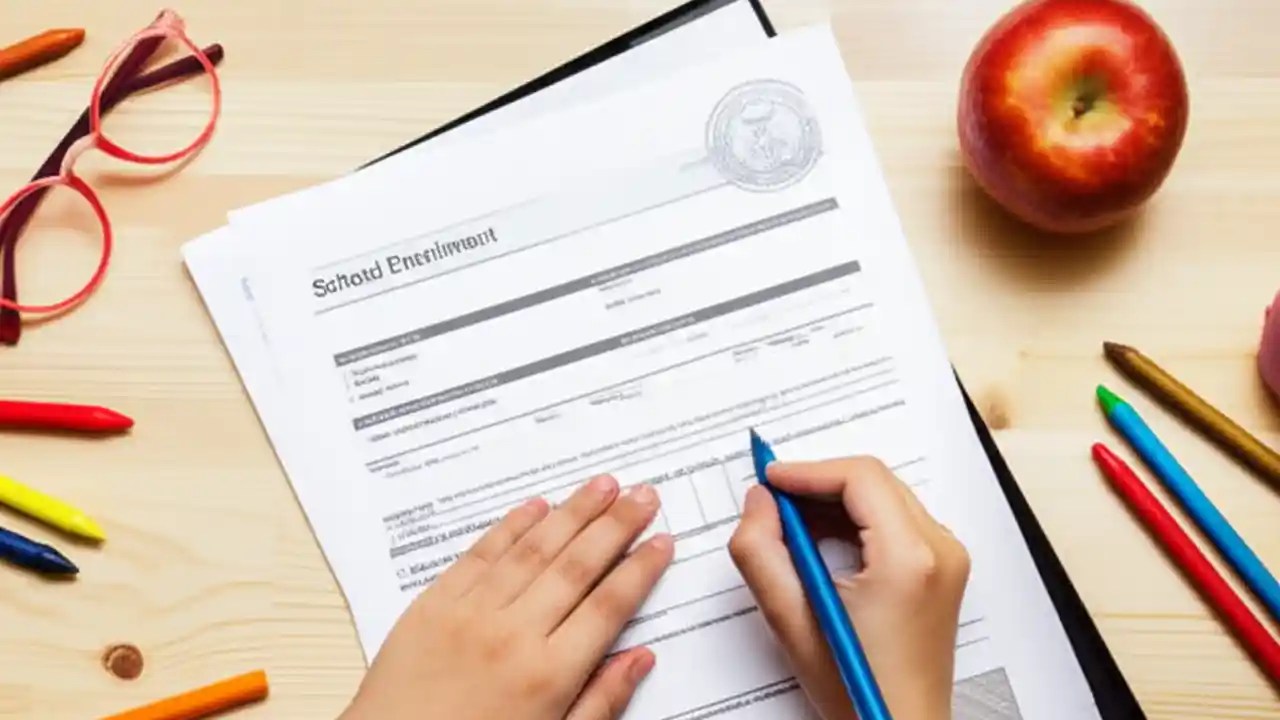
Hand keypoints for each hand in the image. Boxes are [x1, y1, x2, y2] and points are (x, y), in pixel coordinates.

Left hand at [340, 475, 674, 719]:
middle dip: (616, 526)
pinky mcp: (433, 605)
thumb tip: (640, 659)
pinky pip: (479, 554)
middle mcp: (513, 635)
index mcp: (549, 675)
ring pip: (533, 549)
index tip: (662, 541)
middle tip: (644, 495)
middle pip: (577, 566)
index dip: (640, 569)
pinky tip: (536, 507)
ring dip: (573, 512)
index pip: (609, 606)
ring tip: (603, 485)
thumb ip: (600, 702)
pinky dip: (511, 526)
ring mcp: (470, 614)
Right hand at [728, 457, 969, 719]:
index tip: (770, 478)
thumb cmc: (858, 689)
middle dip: (818, 483)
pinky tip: (820, 539)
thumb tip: (760, 500)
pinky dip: (855, 519)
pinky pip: (896, 520)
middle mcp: (940, 551)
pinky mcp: (942, 568)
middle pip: (874, 482)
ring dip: (835, 500)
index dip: (808, 470)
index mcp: (910, 560)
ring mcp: (947, 559)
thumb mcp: (791, 619)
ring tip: (790, 524)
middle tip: (772, 500)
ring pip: (884, 497)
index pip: (860, 478)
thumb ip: (760, 550)